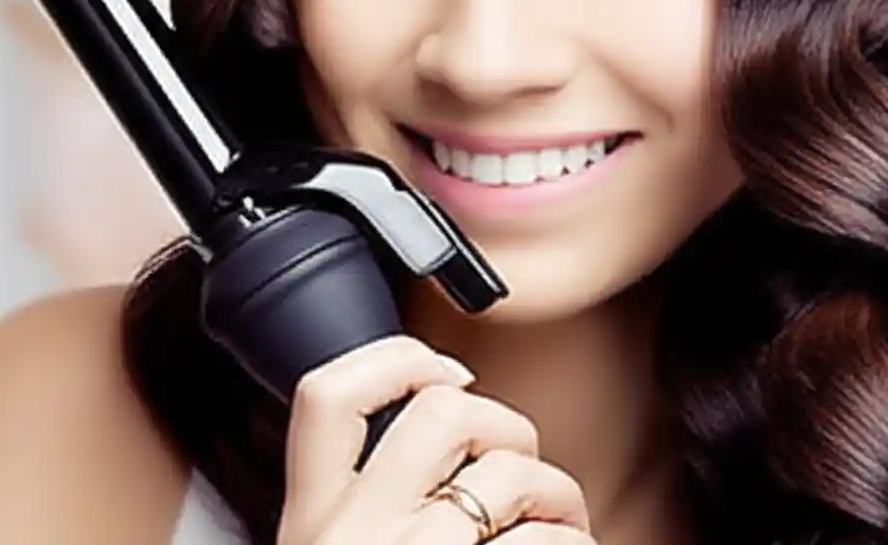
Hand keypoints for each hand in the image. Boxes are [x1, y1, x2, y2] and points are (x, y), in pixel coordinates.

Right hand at [276, 335, 594, 543]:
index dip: (397, 360)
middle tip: (522, 469)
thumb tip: (443, 454)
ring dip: (558, 494)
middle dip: (506, 426)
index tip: (446, 372)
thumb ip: (367, 507)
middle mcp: (352, 536)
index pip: (325, 396)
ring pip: (510, 472)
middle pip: (442, 411)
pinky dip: (576, 541)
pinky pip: (549, 538)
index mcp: (311, 525)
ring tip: (562, 527)